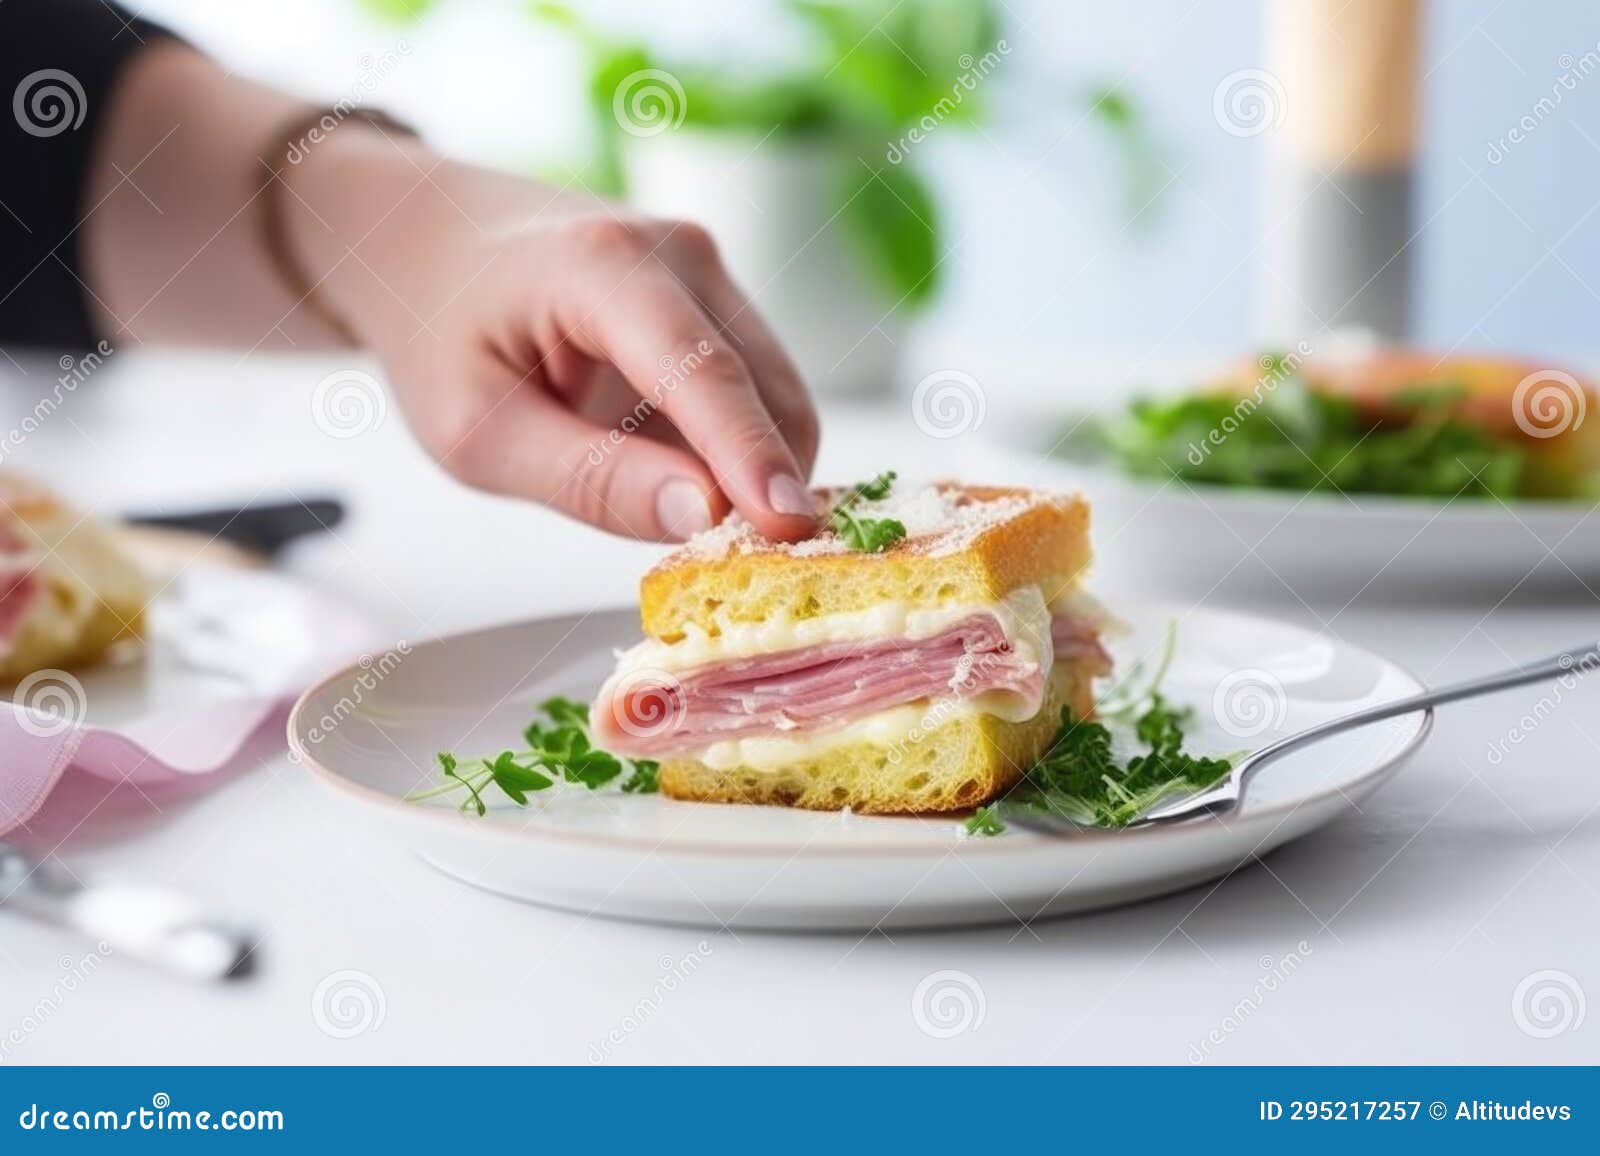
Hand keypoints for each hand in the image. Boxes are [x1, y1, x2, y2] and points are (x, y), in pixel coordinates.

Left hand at [288, 128, 819, 541]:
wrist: (430, 242)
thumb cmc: (440, 335)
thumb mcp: (478, 432)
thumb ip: (588, 477)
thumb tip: (702, 516)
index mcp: (604, 267)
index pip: (702, 370)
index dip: (748, 453)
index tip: (789, 526)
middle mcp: (679, 252)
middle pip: (765, 390)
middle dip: (764, 483)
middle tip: (723, 566)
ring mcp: (710, 271)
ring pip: (778, 396)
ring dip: (753, 471)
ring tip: (674, 511)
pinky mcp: (723, 300)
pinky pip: (762, 392)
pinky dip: (741, 451)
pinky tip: (676, 470)